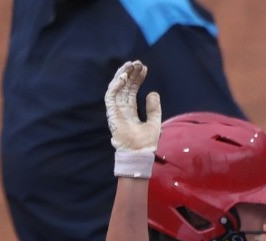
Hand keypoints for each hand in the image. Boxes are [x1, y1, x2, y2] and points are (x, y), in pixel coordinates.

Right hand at [105, 61, 160, 177]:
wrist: (139, 153)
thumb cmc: (146, 142)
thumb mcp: (154, 122)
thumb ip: (153, 108)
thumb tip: (153, 92)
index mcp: (130, 110)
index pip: (132, 90)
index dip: (137, 79)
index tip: (144, 68)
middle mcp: (121, 109)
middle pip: (124, 87)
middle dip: (130, 74)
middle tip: (138, 63)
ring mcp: (116, 110)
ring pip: (117, 88)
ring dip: (122, 75)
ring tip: (130, 65)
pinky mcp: (111, 113)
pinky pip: (111, 96)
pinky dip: (115, 85)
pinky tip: (123, 77)